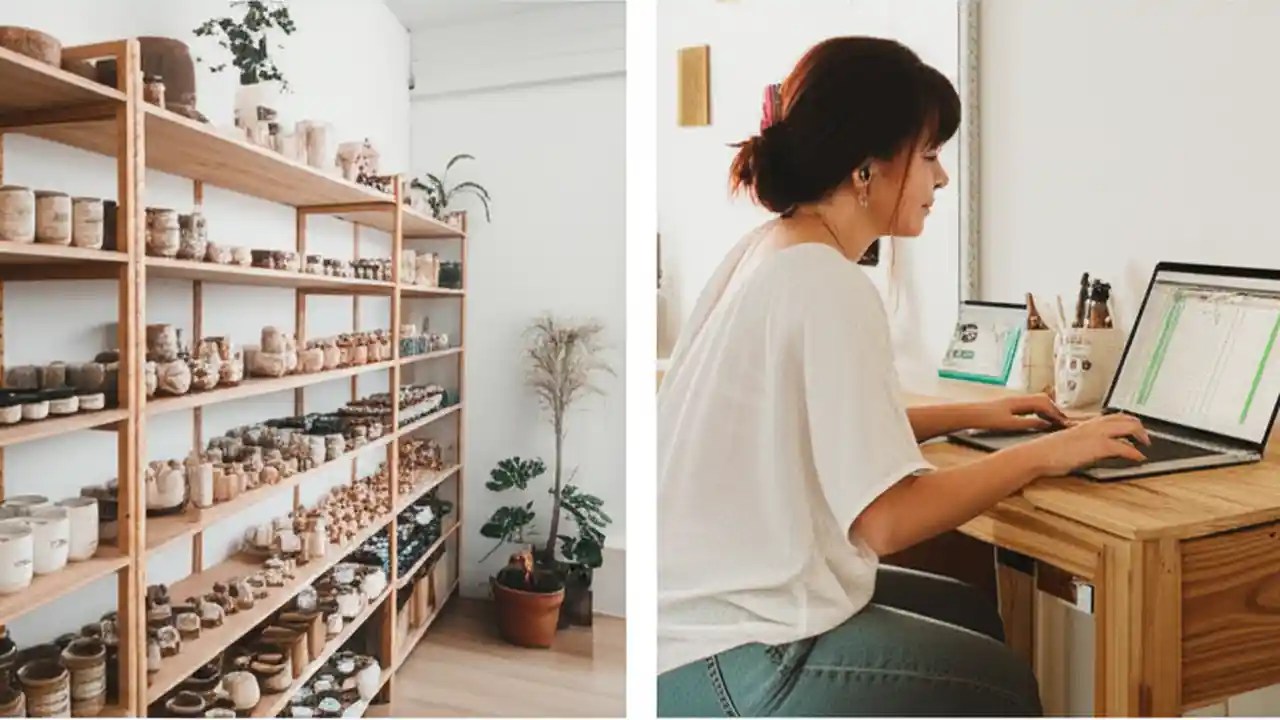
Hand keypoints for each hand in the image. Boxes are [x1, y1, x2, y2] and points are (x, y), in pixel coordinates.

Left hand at [970, 394, 1069, 432]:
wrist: (968, 413)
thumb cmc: (986, 418)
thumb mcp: (1009, 424)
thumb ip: (1028, 423)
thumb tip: (1046, 424)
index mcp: (1019, 402)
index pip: (1044, 405)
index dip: (1055, 414)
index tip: (1065, 423)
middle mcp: (1018, 399)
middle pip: (1042, 400)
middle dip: (1054, 410)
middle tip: (1064, 422)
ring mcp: (1013, 401)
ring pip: (1036, 402)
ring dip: (1047, 410)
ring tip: (1055, 421)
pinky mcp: (1008, 405)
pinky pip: (1029, 406)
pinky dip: (1038, 411)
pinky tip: (1039, 419)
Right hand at [1016, 413, 1150, 476]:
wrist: (1037, 455)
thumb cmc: (1047, 452)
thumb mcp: (1067, 442)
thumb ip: (1081, 441)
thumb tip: (1089, 447)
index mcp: (1085, 424)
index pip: (1112, 416)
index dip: (1126, 421)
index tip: (1132, 428)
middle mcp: (1092, 425)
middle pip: (1124, 418)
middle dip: (1138, 426)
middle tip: (1144, 437)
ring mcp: (1096, 434)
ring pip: (1128, 427)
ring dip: (1141, 435)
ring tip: (1145, 444)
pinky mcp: (1098, 446)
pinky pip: (1124, 447)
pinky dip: (1134, 452)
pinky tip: (1138, 458)